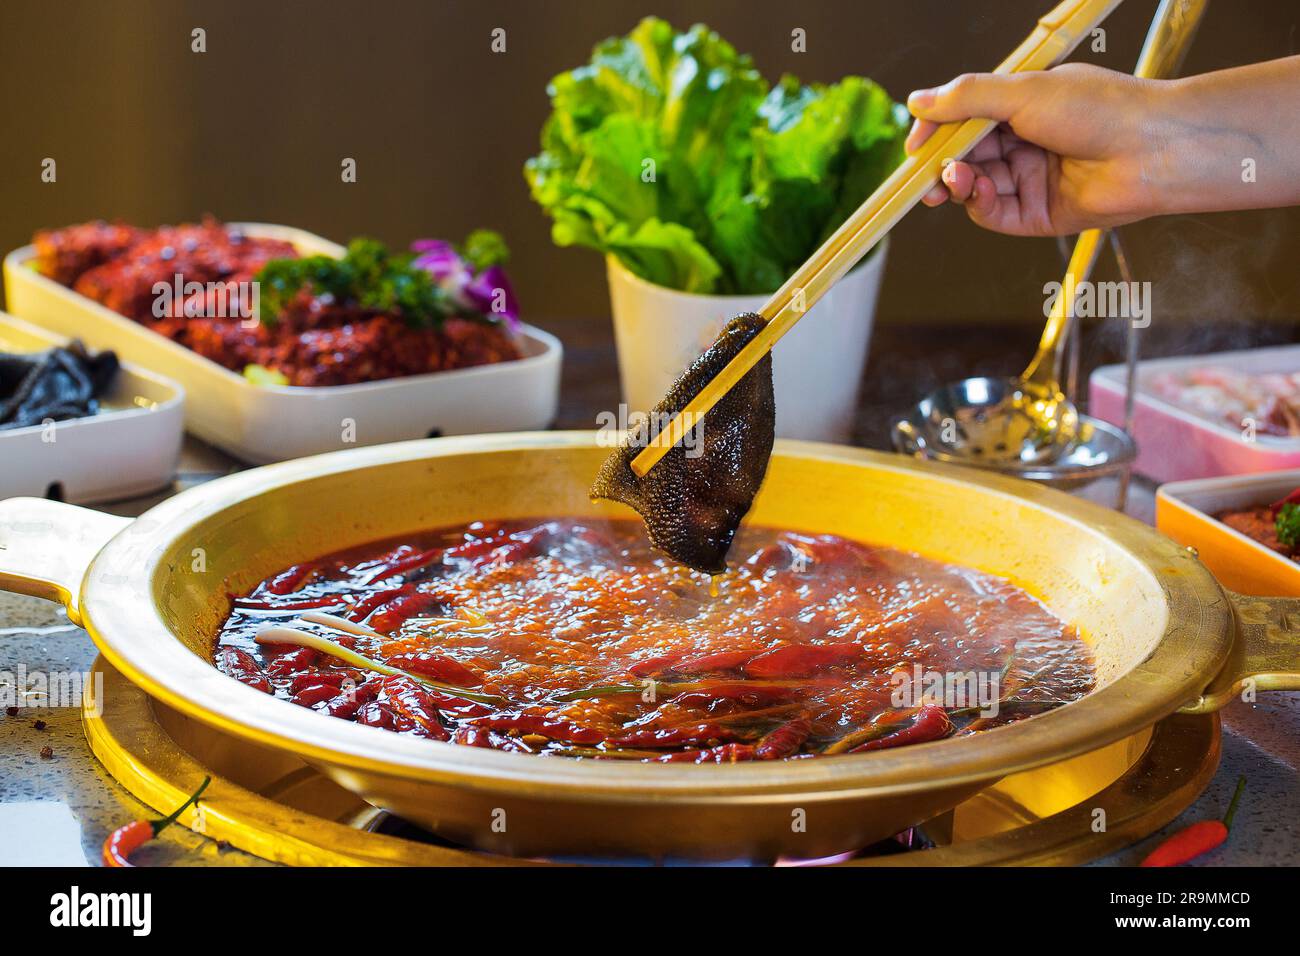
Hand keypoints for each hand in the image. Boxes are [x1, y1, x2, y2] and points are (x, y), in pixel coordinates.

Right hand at [906, 63, 1166, 235]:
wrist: (1153, 150)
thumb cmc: (1102, 109)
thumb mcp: (1023, 91)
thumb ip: (967, 98)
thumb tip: (918, 100)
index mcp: (1023, 107)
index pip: (964, 120)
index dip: (936, 131)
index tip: (914, 143)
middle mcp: (1025, 143)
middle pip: (965, 156)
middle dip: (940, 163)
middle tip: (922, 172)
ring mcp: (1030, 180)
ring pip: (974, 186)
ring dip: (956, 182)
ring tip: (953, 177)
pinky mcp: (1037, 215)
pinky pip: (992, 214)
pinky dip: (976, 203)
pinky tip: (974, 190)